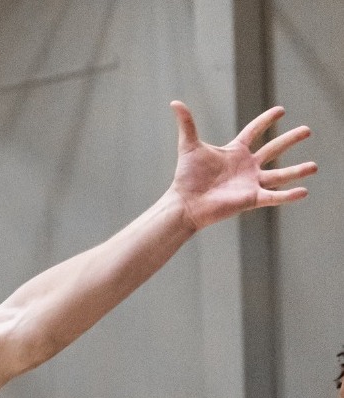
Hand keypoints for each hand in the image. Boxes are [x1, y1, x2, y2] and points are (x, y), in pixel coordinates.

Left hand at [167, 102, 314, 231]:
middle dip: (290, 139)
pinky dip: (288, 195)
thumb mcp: (189, 146)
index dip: (266, 120)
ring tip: (315, 166)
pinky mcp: (251, 198)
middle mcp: (246, 166)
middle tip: (307, 130)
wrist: (185, 203)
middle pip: (273, 149)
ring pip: (280, 175)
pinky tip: (304, 192)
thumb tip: (175, 102)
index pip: (254, 131)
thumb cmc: (186, 177)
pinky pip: (274, 197)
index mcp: (235, 152)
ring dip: (297, 171)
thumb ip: (187, 124)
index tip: (281, 110)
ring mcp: (250, 183)